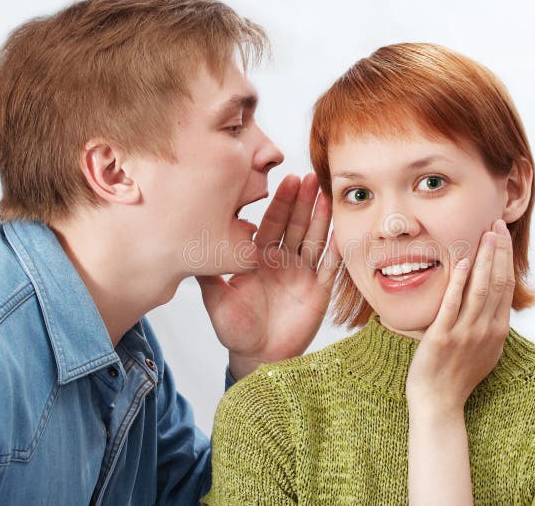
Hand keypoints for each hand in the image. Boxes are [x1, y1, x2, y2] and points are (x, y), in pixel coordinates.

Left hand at [197, 173, 341, 379]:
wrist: (258, 357)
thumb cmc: (235, 329)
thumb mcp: (216, 299)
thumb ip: (209, 273)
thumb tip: (192, 245)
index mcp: (259, 257)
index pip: (272, 223)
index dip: (281, 202)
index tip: (288, 180)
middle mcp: (283, 261)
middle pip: (295, 225)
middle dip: (303, 201)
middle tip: (310, 177)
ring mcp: (302, 274)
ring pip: (314, 239)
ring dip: (321, 218)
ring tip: (328, 194)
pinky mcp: (319, 290)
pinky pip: (329, 267)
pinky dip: (337, 250)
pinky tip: (343, 231)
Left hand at [406, 218, 513, 413]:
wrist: (439, 402)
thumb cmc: (457, 377)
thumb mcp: (484, 351)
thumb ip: (489, 325)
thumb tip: (492, 303)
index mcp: (497, 331)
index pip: (505, 286)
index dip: (505, 258)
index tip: (502, 235)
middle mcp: (486, 330)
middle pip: (497, 282)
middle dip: (498, 251)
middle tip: (497, 224)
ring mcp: (466, 333)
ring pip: (480, 289)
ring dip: (484, 259)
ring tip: (485, 235)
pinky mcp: (443, 337)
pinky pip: (453, 305)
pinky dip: (459, 282)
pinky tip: (462, 262)